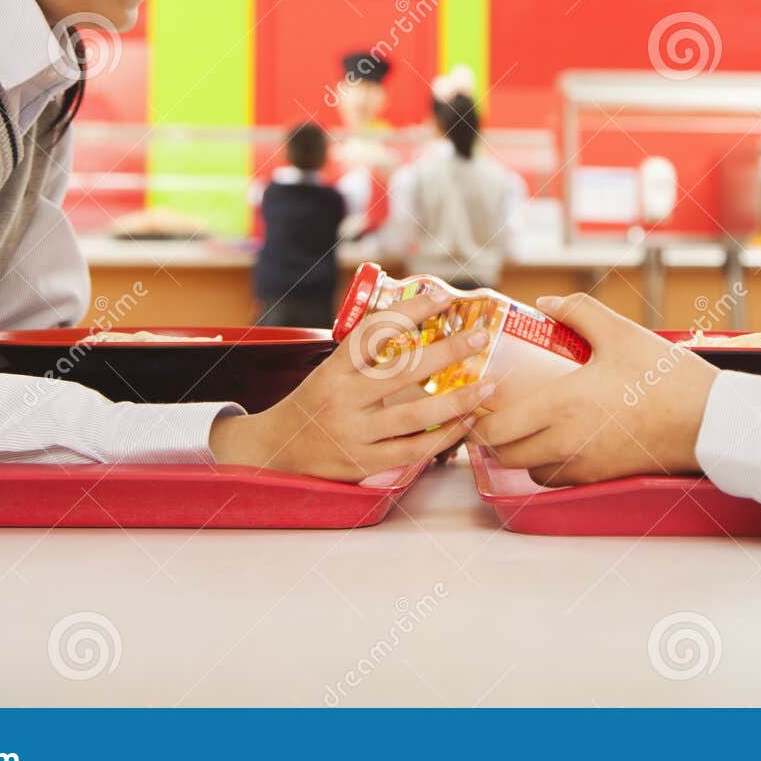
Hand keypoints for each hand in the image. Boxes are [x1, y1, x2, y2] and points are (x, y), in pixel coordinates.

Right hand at [210, 288, 494, 480]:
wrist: (272, 452)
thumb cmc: (312, 404)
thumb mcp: (328, 371)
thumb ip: (365, 355)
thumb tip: (415, 321)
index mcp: (334, 370)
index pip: (375, 332)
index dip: (410, 311)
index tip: (442, 296)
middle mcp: (343, 399)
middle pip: (403, 372)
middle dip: (447, 352)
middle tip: (479, 337)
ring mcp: (354, 434)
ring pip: (416, 415)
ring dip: (458, 400)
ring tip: (488, 385)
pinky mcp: (363, 463)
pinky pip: (413, 450)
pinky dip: (443, 437)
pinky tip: (465, 423)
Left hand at [468, 293, 717, 485]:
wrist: (710, 422)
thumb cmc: (666, 377)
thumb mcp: (621, 333)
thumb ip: (577, 311)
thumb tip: (544, 304)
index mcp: (562, 407)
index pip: (496, 430)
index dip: (476, 420)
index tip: (478, 399)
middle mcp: (565, 443)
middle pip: (505, 454)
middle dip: (491, 436)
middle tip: (494, 410)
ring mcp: (583, 466)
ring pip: (530, 469)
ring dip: (519, 451)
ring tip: (525, 424)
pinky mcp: (602, 477)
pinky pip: (558, 477)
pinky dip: (547, 463)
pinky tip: (559, 437)